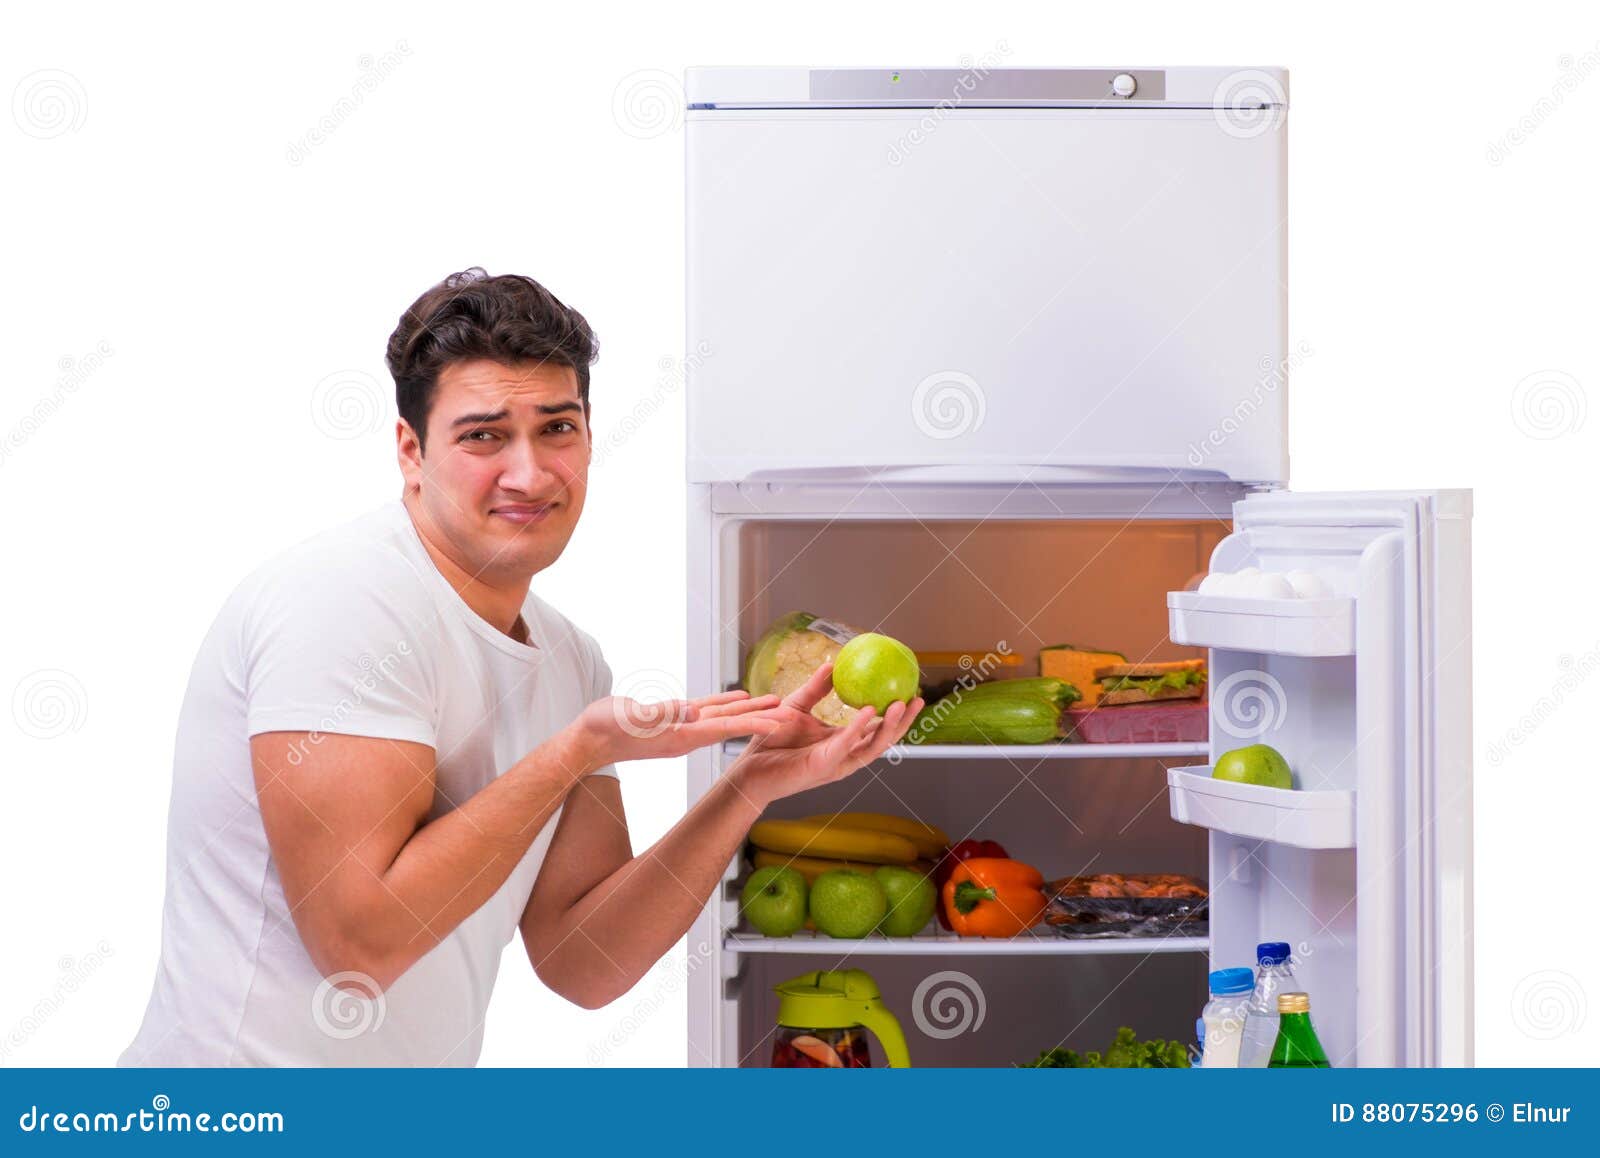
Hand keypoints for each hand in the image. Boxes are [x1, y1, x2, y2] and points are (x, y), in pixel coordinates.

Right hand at [573, 689, 783, 768]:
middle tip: (793, 713)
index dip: (754, 725)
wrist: (587, 741)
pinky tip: (739, 697)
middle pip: (733, 724)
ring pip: (723, 716)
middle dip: (762, 718)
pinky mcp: (672, 720)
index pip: (727, 729)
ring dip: (748, 710)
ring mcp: (681, 729)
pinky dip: (724, 703)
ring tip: (775, 702)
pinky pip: (706, 711)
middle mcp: (687, 735)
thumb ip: (660, 715)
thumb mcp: (632, 719)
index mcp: (681, 736)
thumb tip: (690, 711)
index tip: (780, 724)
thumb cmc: (605, 730)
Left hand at [726, 662, 923, 809]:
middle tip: (918, 699)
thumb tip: (833, 664)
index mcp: (842, 741)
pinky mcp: (823, 767)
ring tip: (900, 704)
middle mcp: (844, 754)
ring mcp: (836, 763)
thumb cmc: (771, 740)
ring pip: (872, 747)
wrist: (748, 767)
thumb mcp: (797, 706)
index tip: (910, 691)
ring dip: (889, 727)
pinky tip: (868, 712)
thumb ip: (816, 688)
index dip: (895, 714)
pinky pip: (844, 746)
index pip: (876, 728)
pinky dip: (858, 729)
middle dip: (903, 722)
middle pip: (883, 740)